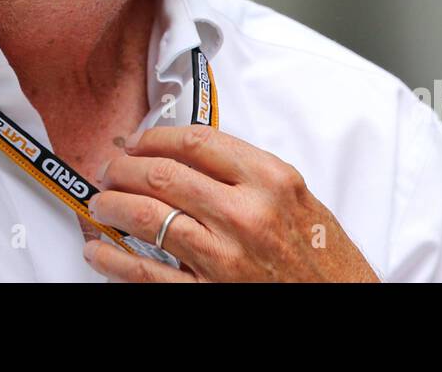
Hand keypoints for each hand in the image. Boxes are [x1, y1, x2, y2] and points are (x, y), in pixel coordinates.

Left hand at [81, 124, 379, 281]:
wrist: (343, 305)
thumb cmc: (324, 256)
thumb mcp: (297, 197)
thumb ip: (248, 172)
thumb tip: (186, 155)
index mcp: (270, 179)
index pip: (195, 141)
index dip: (155, 137)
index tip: (137, 140)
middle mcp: (245, 213)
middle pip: (163, 174)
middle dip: (124, 168)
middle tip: (110, 168)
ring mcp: (224, 256)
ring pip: (147, 217)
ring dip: (113, 205)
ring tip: (101, 202)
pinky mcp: (207, 294)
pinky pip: (145, 273)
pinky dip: (113, 258)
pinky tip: (98, 249)